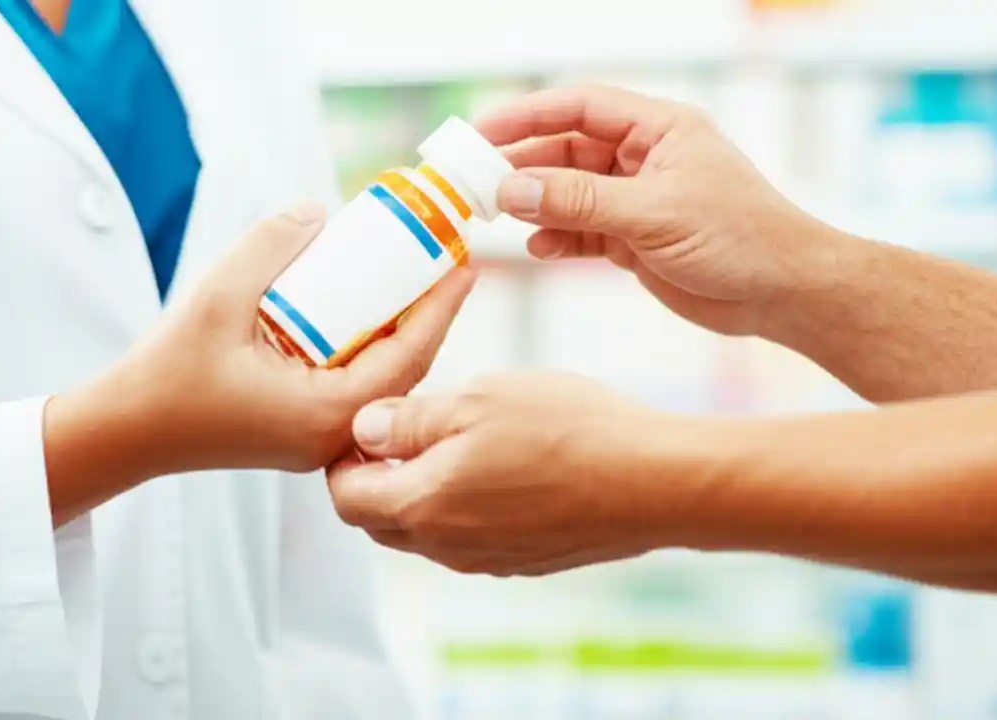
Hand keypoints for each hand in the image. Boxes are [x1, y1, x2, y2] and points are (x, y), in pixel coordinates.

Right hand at [46, 204, 474, 522]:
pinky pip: (355, 384)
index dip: (442, 306)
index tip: (466, 262)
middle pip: (405, 368)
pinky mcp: (304, 431)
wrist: (129, 431)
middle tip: (445, 260)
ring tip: (414, 278)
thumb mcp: (216, 298)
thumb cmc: (168, 374)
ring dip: (401, 330)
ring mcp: (320, 438)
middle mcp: (334, 434)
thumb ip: (268, 248)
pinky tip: (367, 311)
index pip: (409, 355)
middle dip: (429, 313)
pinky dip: (369, 347)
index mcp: (327, 413)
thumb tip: (318, 213)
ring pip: (382, 379)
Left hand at [326, 372, 700, 576]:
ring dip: (418, 493)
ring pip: (424, 533)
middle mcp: (446, 546)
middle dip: (372, 481)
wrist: (653, 482)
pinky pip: (467, 539)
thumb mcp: (476, 400)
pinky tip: (493, 466)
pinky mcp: (522, 562)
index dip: (342, 460)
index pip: (347, 498)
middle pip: (379, 521)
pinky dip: (459, 508)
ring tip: (448, 442)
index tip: (362, 425)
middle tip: (395, 432)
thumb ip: (409, 421)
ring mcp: (486, 560)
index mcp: (423, 505)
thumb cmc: (567, 430)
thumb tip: (364, 430)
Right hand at [478, 85, 849, 337]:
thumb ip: (580, 201)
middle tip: (478, 182)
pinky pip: (582, 230)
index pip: (580, 108)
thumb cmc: (740, 238)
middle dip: (525, 166)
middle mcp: (645, 158)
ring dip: (537, 205)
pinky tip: (539, 250)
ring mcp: (638, 200)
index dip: (528, 115)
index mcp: (660, 130)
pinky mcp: (635, 239)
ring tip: (502, 219)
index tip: (482, 131)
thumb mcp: (653, 214)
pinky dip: (558, 238)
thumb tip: (514, 189)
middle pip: (567, 150)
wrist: (782, 294)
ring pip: (570, 193)